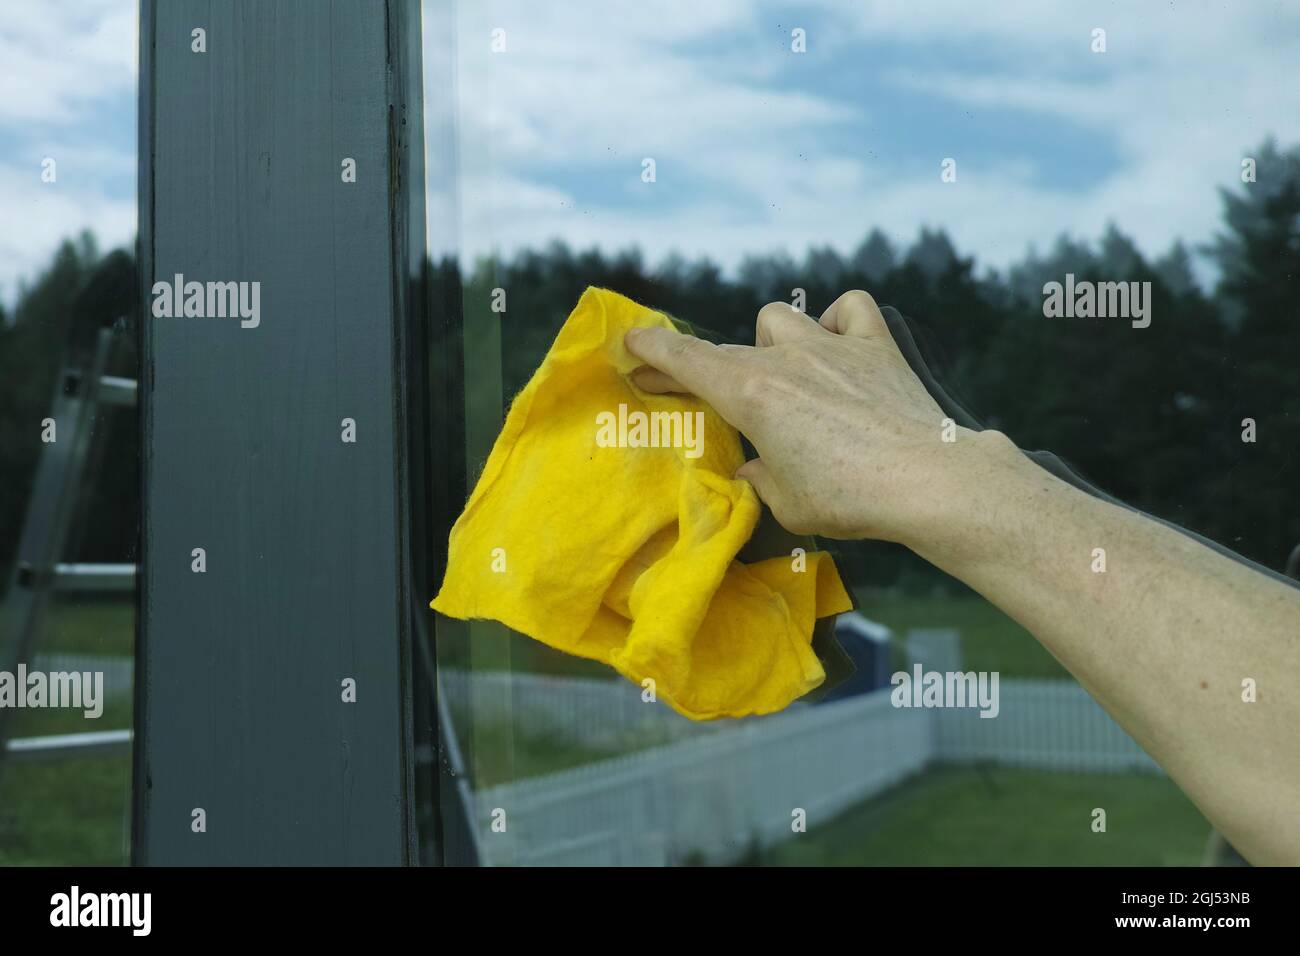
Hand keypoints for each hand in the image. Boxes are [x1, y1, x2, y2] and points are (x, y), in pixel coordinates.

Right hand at [625, 290, 1009, 543]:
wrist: (925, 480)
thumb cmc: (848, 499)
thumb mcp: (786, 504)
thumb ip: (760, 480)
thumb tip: (753, 471)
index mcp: (750, 395)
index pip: (686, 360)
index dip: (653, 350)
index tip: (630, 343)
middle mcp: (784, 360)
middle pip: (727, 351)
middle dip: (701, 367)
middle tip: (691, 388)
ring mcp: (830, 347)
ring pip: (780, 320)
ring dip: (770, 341)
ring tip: (779, 373)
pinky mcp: (874, 347)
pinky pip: (848, 309)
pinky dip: (838, 321)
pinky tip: (838, 343)